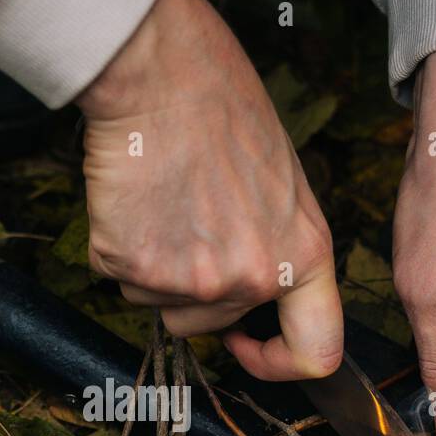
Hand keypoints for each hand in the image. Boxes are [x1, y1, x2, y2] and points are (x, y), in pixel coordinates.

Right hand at [75, 0, 341, 379]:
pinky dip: (118, 245)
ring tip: (163, 200)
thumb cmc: (222, 109)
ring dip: (155, 267)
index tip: (248, 346)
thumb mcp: (283, 185)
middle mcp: (251, 278)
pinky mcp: (133, 268)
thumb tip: (255, 287)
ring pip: (161, 304)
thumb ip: (274, 246)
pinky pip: (119, 277)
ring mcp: (190, 280)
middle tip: (187, 217)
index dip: (278, 361)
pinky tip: (133, 198)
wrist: (160, 74)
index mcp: (303, 255)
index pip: (317, 352)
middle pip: (212, 324)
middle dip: (194, 286)